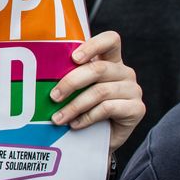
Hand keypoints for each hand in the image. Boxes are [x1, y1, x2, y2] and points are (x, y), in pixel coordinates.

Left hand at [50, 31, 144, 151]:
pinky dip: (87, 117)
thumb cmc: (84, 110)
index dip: (93, 46)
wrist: (100, 139)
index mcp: (111, 61)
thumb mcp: (76, 91)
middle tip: (53, 96)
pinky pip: (108, 108)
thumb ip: (69, 78)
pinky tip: (74, 124)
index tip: (73, 58)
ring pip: (100, 91)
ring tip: (57, 118)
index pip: (110, 40)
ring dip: (74, 106)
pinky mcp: (137, 109)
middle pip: (98, 69)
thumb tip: (42, 77)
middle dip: (71, 82)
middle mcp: (124, 72)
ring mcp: (133, 90)